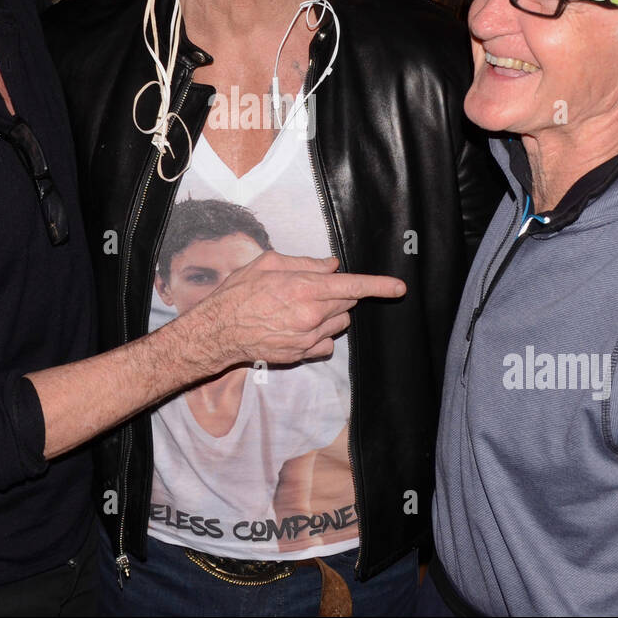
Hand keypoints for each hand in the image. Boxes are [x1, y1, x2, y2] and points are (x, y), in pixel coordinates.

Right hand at [191, 252, 404, 373]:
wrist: (218, 331)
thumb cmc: (238, 293)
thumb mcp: (268, 264)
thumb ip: (305, 263)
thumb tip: (332, 266)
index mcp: (305, 288)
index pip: (353, 285)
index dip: (379, 286)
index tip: (398, 287)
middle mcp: (311, 315)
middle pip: (347, 301)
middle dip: (340, 292)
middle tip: (313, 287)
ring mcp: (308, 338)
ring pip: (340, 322)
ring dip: (331, 312)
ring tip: (303, 307)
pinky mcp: (301, 354)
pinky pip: (328, 344)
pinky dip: (322, 335)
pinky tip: (301, 327)